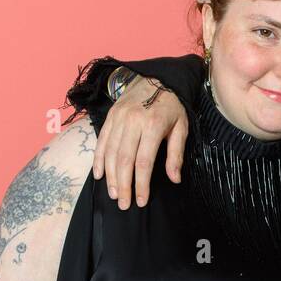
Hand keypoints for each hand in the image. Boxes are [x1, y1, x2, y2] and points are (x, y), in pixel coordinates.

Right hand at [92, 75, 188, 208]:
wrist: (158, 77)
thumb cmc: (173, 105)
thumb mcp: (182, 127)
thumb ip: (176, 154)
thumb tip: (174, 179)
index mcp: (153, 125)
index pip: (144, 162)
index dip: (141, 184)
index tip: (141, 201)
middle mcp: (133, 122)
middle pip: (123, 160)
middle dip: (123, 185)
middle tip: (124, 204)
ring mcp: (119, 118)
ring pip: (110, 152)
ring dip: (110, 176)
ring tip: (113, 194)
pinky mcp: (111, 116)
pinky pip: (101, 140)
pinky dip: (98, 159)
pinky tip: (99, 175)